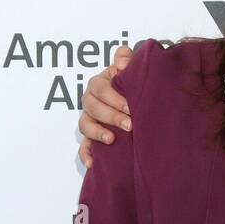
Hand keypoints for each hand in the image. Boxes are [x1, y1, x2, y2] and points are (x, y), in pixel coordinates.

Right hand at [78, 45, 134, 167]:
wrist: (140, 103)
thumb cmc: (135, 85)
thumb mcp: (132, 69)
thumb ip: (126, 60)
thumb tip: (122, 62)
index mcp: (101, 83)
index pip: (99, 87)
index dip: (113, 97)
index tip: (130, 106)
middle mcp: (92, 101)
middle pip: (92, 106)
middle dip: (110, 115)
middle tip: (129, 124)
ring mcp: (90, 119)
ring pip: (85, 125)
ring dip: (97, 132)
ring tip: (112, 139)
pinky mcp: (91, 138)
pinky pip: (83, 147)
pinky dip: (85, 155)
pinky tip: (92, 163)